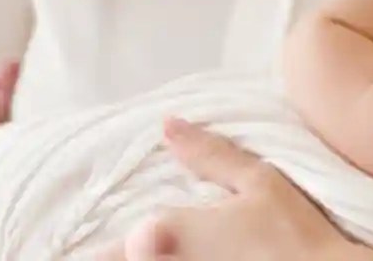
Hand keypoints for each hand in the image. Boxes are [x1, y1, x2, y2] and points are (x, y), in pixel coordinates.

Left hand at [97, 118, 372, 260]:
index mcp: (165, 233)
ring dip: (142, 259)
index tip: (79, 244)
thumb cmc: (293, 232)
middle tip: (99, 247)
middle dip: (115, 253)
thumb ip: (209, 155)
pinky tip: (184, 258)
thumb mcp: (259, 181)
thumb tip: (168, 125)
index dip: (93, 249)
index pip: (104, 251)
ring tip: (153, 249)